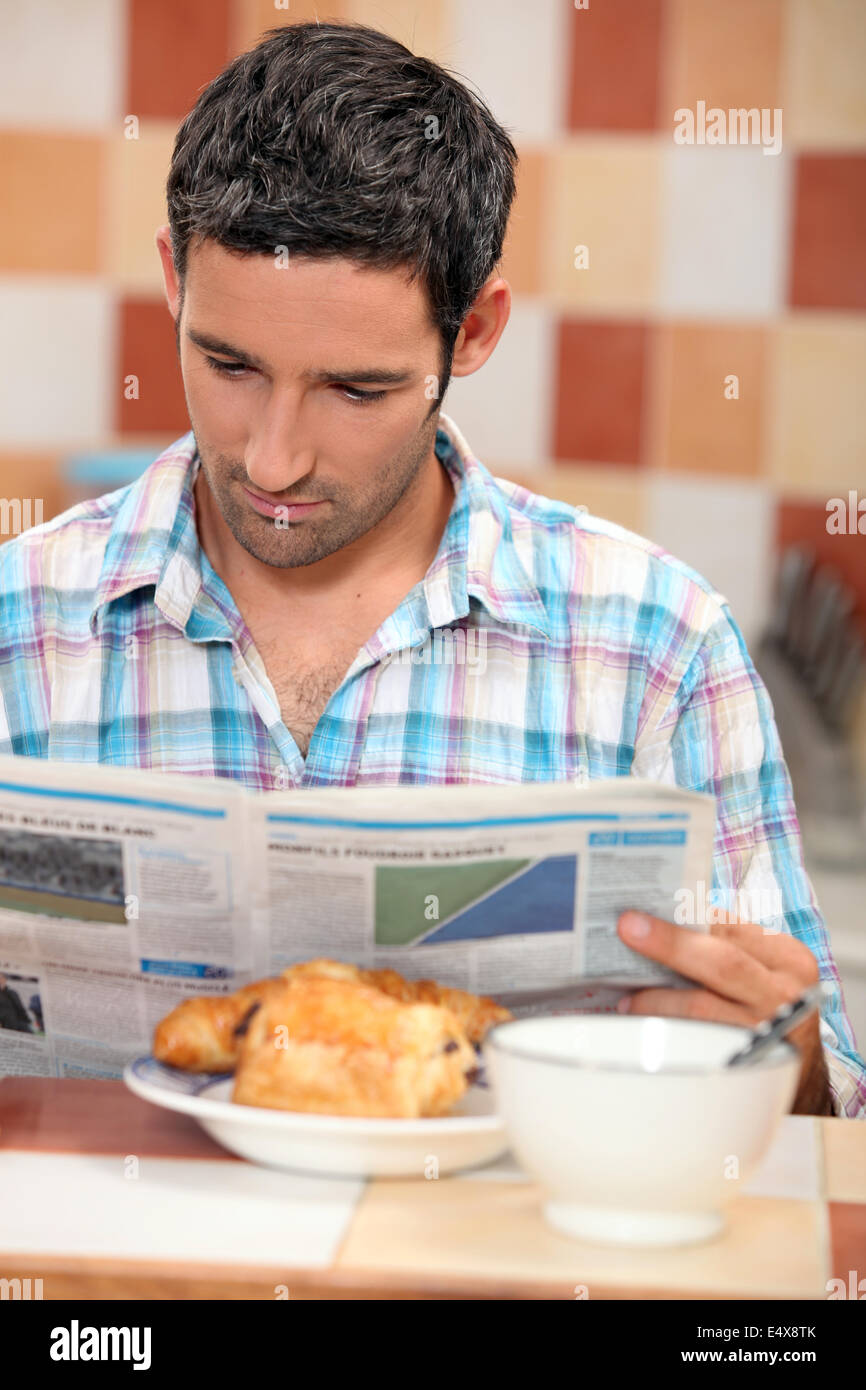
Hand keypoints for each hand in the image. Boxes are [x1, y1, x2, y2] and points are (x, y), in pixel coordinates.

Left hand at [615, 910, 833, 1115]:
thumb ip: (724, 945)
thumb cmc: (766, 1004)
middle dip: (670, 944)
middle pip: (722, 963)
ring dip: (656, 999)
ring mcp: (767, 1030)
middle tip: (628, 929)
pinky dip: (664, 1028)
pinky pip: (696, 1041)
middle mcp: (784, 993)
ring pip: (702, 1007)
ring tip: (628, 997)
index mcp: (787, 958)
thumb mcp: (763, 969)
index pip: (732, 927)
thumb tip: (658, 920)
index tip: (645, 909)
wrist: (799, 1065)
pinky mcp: (747, 1060)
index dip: (684, 916)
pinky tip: (642, 1024)